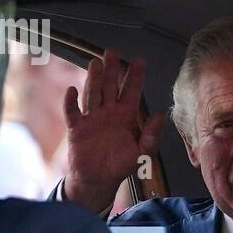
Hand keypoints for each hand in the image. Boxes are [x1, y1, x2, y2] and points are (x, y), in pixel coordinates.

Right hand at [61, 47, 165, 213]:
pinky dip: (71, 102)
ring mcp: (92, 119)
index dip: (135, 76)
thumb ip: (152, 135)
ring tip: (95, 63)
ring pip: (93, 94)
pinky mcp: (77, 128)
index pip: (131, 92)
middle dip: (112, 69)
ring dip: (93, 79)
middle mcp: (109, 113)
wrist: (98, 181)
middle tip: (112, 51)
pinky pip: (73, 112)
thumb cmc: (120, 166)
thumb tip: (161, 115)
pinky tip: (72, 90)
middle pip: (110, 87)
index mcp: (126, 117)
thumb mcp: (142, 153)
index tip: (139, 60)